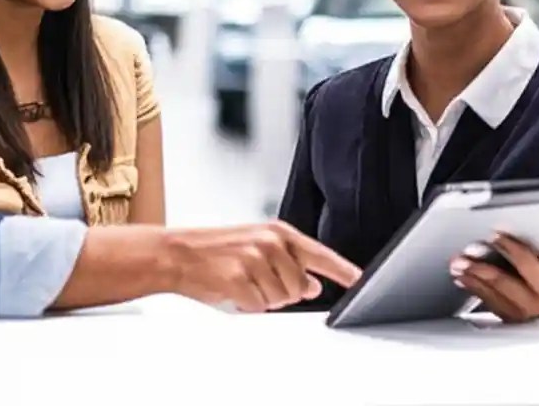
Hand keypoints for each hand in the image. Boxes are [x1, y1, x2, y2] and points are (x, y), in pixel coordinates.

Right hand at [166, 220, 361, 312]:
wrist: (178, 253)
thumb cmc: (216, 249)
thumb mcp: (257, 247)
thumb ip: (290, 265)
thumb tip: (313, 286)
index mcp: (278, 232)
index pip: (320, 254)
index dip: (342, 270)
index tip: (359, 280)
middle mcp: (270, 243)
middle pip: (299, 287)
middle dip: (281, 291)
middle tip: (256, 279)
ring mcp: (255, 260)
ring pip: (280, 300)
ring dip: (263, 298)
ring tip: (242, 281)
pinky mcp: (240, 279)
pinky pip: (258, 306)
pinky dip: (246, 304)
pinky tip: (232, 288)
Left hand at [450, 215, 538, 322]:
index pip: (530, 266)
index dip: (514, 250)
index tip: (495, 234)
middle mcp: (537, 300)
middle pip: (506, 282)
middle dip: (484, 267)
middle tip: (467, 251)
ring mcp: (521, 311)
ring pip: (491, 293)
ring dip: (472, 276)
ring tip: (457, 262)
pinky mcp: (506, 316)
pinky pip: (485, 300)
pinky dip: (471, 285)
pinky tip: (460, 275)